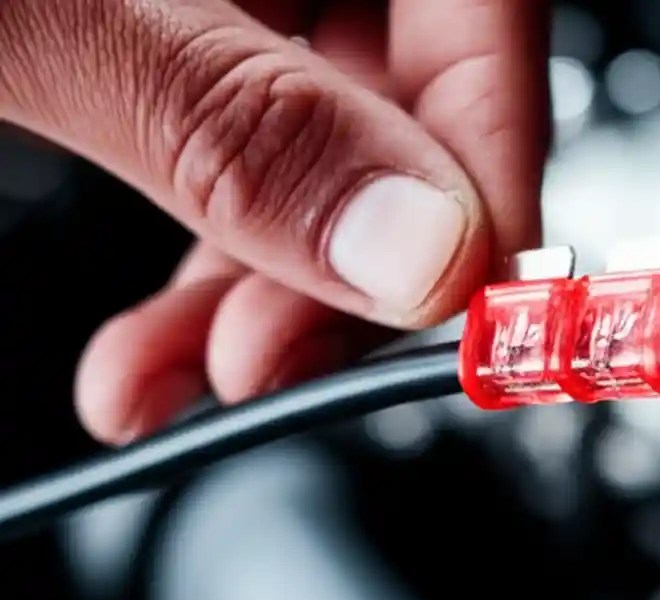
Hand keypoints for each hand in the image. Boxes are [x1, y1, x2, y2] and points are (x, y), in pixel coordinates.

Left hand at [0, 0, 547, 442]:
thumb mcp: (51, 14)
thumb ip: (228, 118)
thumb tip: (409, 252)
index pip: (483, 25)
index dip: (489, 182)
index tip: (459, 317)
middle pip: (407, 107)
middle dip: (343, 269)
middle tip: (285, 366)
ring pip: (318, 156)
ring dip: (256, 295)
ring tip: (175, 383)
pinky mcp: (177, 41)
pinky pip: (234, 158)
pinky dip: (200, 256)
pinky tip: (156, 344)